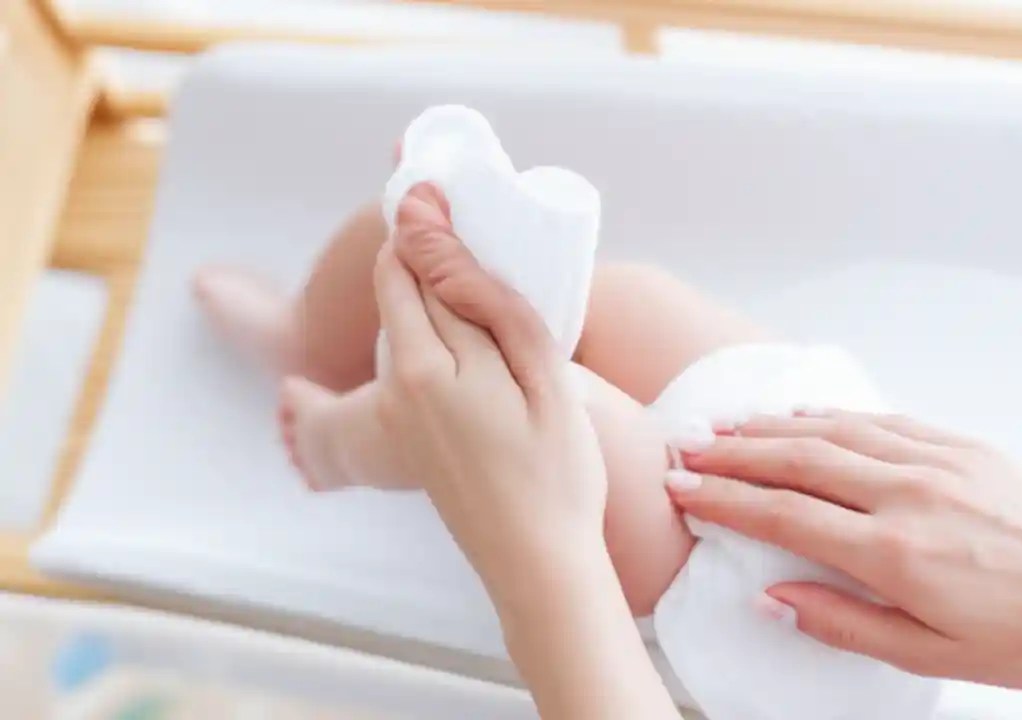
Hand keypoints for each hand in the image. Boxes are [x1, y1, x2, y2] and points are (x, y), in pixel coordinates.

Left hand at [375, 184, 678, 718]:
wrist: (539, 564)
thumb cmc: (557, 476)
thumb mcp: (544, 382)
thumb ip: (492, 311)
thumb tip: (440, 251)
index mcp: (431, 369)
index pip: (410, 270)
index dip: (418, 221)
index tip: (425, 179)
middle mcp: (404, 388)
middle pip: (396, 292)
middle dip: (412, 243)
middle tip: (433, 197)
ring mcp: (404, 417)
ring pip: (402, 326)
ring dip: (420, 283)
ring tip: (452, 248)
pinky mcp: (414, 437)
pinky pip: (411, 361)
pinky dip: (427, 326)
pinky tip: (460, 320)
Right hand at [667, 410, 1021, 688]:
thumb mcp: (931, 654)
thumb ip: (843, 623)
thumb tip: (776, 598)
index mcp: (894, 552)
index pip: (783, 514)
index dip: (723, 498)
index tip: (683, 488)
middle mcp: (908, 494)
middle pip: (796, 460)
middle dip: (732, 452)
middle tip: (688, 449)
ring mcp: (938, 461)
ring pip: (834, 431)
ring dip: (773, 427)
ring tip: (728, 427)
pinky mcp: (963, 446)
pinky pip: (881, 420)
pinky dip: (832, 415)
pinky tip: (805, 416)